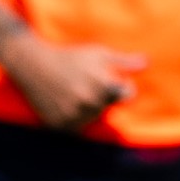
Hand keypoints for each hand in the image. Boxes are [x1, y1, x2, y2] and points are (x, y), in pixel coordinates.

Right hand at [2, 34, 144, 130]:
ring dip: (90, 108)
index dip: (123, 86)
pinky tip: (66, 101)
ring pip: (93, 118)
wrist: (32, 64)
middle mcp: (88, 103)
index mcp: (102, 85)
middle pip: (110, 107)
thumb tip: (146, 63)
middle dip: (103, 96)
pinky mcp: (60, 125)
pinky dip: (75, 117)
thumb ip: (123, 62)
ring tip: (75, 90)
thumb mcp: (98, 54)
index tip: (112, 79)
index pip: (128, 95)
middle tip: (86, 82)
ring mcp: (73, 116)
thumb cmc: (69, 56)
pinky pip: (77, 126)